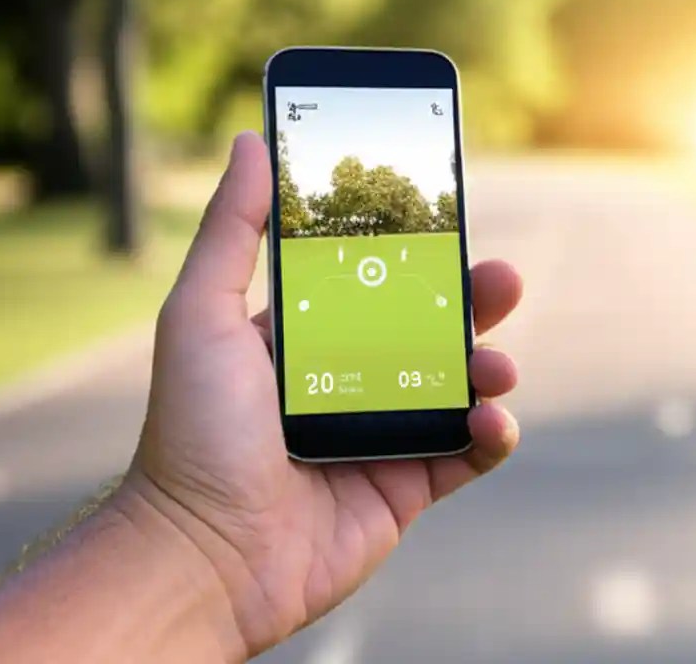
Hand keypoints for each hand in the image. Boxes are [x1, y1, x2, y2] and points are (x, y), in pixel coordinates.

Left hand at [121, 132, 521, 656]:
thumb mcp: (200, 315)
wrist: (206, 554)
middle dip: (473, 299)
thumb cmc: (193, 432)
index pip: (374, 278)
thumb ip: (232, 231)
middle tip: (501, 278)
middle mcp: (349, 379)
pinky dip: (493, 435)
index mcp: (307, 336)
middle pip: (430, 325)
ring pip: (459, 385)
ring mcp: (382, 433)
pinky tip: (489, 421)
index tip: (450, 213)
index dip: (417, 248)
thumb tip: (252, 142)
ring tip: (494, 366)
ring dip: (490, 366)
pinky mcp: (408, 486)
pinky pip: (469, 453)